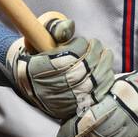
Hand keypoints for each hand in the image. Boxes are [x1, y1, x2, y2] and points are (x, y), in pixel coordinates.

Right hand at [0, 12, 115, 120]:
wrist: (30, 78)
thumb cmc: (38, 53)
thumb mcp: (40, 36)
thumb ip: (55, 29)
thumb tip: (70, 25)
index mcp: (33, 71)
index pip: (60, 61)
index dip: (77, 48)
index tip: (82, 40)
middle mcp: (44, 90)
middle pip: (76, 75)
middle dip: (93, 56)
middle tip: (97, 44)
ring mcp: (58, 103)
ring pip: (88, 87)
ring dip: (102, 67)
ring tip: (105, 53)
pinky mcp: (71, 110)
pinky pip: (94, 97)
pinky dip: (104, 81)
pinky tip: (106, 68)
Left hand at [56, 54, 137, 136]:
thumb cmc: (135, 88)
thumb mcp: (116, 85)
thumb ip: (97, 98)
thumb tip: (73, 114)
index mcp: (120, 97)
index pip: (92, 118)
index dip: (75, 129)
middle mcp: (131, 115)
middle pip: (98, 135)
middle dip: (90, 133)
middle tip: (93, 126)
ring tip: (109, 131)